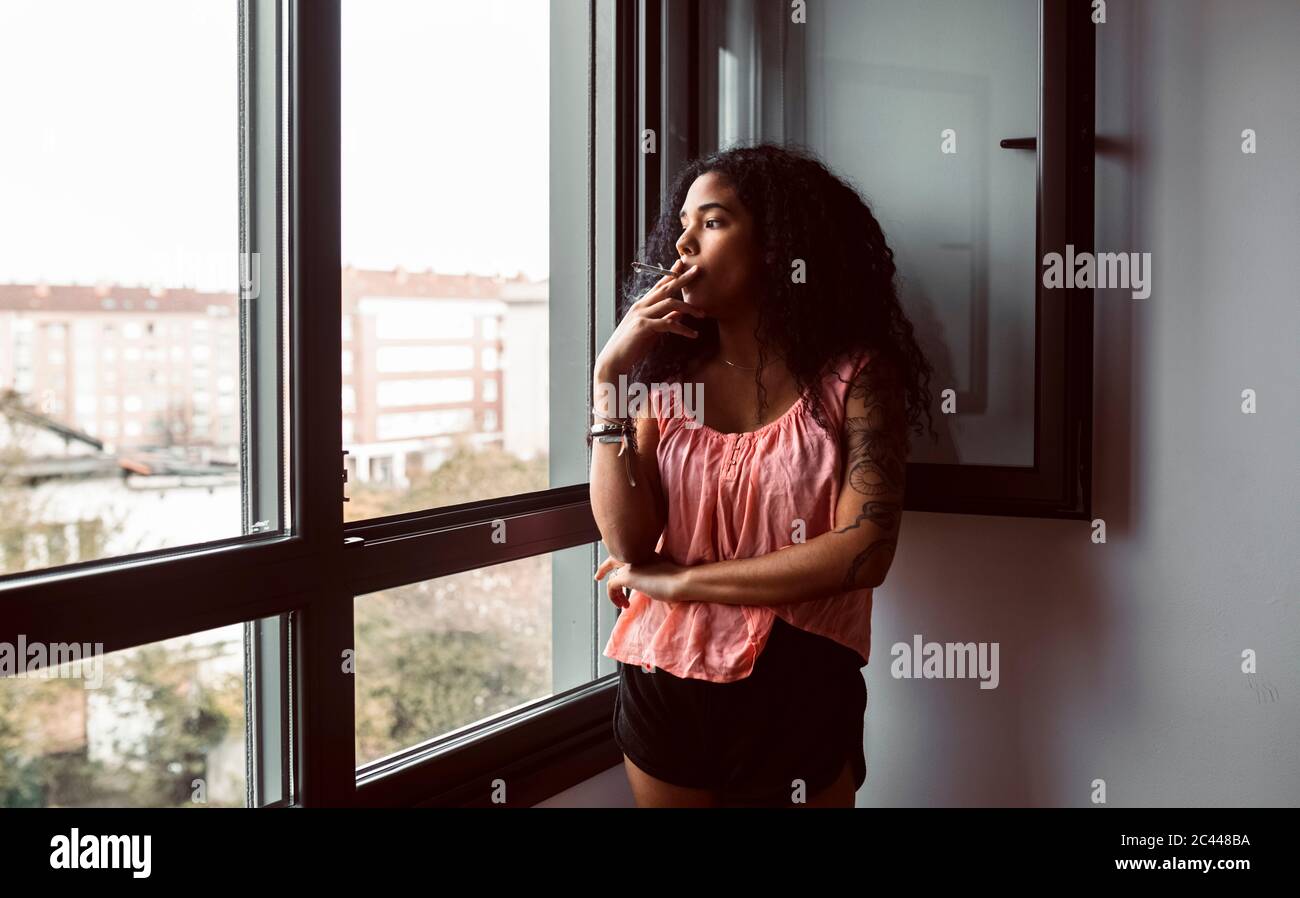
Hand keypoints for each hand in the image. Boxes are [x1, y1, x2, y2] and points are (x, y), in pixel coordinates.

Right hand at [593, 257, 706, 384]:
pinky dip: (683, 328)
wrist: (613, 360)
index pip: (658, 285)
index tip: (682, 264)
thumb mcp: (650, 330)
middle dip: (682, 278)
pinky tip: (693, 334)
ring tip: (702, 314)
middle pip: (665, 288)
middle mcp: (641, 306)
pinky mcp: (644, 327)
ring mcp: (641, 315)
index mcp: (641, 305)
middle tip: (697, 270)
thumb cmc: (631, 347)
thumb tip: (679, 313)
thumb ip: (664, 319)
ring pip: (670, 303)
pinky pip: (668, 323)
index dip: (670, 273)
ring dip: (689, 307)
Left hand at [594, 553, 689, 607]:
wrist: (681, 581)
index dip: (618, 558)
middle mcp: (636, 555)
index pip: (628, 552)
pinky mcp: (627, 576)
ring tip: (620, 603)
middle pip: (613, 558)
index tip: (613, 566)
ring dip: (614, 592)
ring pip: (612, 575)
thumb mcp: (664, 574)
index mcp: (646, 553)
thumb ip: (653, 574)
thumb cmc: (679, 581)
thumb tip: (649, 584)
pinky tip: (623, 605)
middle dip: (604, 567)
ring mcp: (631, 564)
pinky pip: (611, 586)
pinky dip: (614, 597)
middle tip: (598, 576)